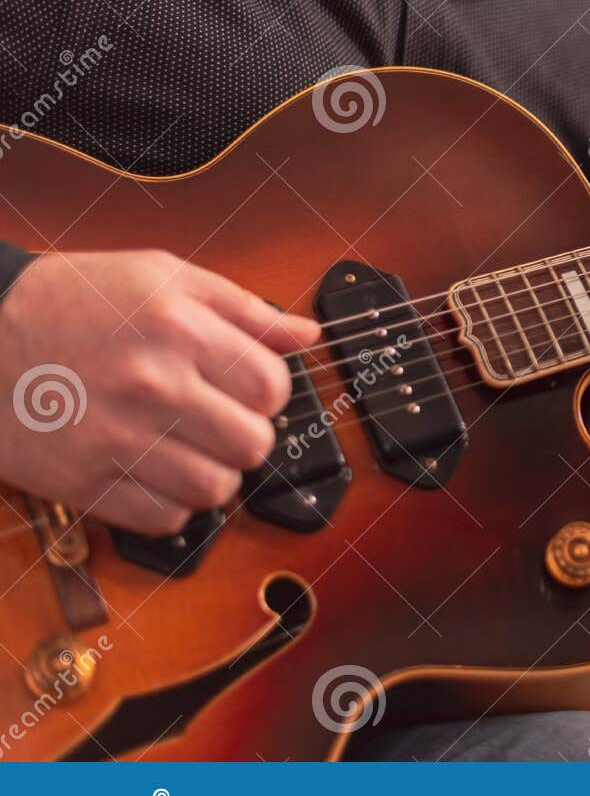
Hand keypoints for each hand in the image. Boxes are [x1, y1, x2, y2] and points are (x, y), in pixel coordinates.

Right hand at [0, 251, 320, 533]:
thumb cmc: (75, 300)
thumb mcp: (163, 276)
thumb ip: (245, 309)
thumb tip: (308, 336)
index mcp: (179, 330)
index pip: (272, 388)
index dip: (268, 391)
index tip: (246, 388)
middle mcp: (152, 386)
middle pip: (253, 444)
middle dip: (246, 434)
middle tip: (219, 421)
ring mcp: (116, 438)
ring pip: (216, 489)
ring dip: (213, 474)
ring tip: (189, 449)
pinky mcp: (84, 481)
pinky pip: (165, 518)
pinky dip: (171, 504)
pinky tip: (155, 472)